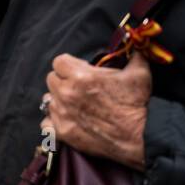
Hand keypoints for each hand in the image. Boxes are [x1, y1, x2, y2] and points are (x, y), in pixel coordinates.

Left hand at [41, 52, 151, 169]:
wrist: (136, 139)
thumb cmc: (135, 106)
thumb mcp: (139, 74)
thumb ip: (133, 56)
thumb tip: (133, 46)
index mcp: (81, 76)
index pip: (59, 62)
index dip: (68, 65)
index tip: (77, 70)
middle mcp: (66, 93)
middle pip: (52, 79)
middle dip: (63, 80)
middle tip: (78, 87)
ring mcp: (61, 113)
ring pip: (48, 99)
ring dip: (58, 100)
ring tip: (74, 104)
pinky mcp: (61, 132)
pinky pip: (45, 122)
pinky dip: (53, 121)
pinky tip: (67, 119)